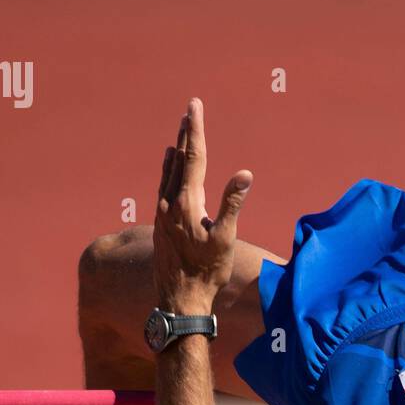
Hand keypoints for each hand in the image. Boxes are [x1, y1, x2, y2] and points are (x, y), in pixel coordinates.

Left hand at [153, 97, 250, 312]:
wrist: (179, 298)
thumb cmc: (206, 271)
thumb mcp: (224, 238)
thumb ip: (232, 203)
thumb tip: (244, 174)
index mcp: (186, 201)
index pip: (193, 156)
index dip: (195, 129)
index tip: (194, 106)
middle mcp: (169, 201)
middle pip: (178, 158)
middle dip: (185, 133)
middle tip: (189, 110)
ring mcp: (161, 212)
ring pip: (168, 171)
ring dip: (176, 150)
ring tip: (179, 134)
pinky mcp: (160, 222)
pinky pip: (163, 185)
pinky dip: (168, 170)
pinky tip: (169, 167)